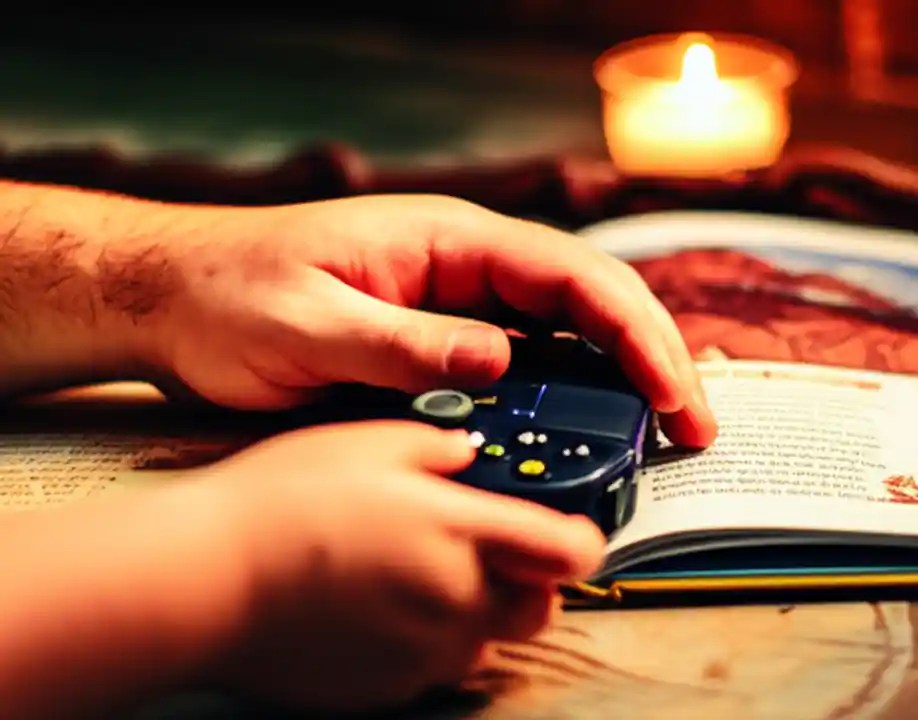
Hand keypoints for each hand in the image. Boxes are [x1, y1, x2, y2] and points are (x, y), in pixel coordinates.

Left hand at [145, 195, 715, 446]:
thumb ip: (403, 344)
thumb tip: (501, 361)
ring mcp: (460, 297)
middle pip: (592, 297)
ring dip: (626, 372)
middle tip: (696, 424)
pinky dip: (575, 387)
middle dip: (654, 354)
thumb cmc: (229, 295)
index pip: (572, 275)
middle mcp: (468, 263)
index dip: (635, 332)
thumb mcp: (307, 325)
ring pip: (571, 327)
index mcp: (449, 240)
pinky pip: (531, 357)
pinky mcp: (444, 334)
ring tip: (669, 427)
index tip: (671, 393)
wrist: (172, 295)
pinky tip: (598, 422)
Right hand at [192, 420, 603, 711]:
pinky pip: (430, 666)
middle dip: (527, 580)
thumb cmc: (282, 503)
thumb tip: (474, 454)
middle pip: (540, 608)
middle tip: (482, 547)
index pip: (572, 553)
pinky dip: (420, 638)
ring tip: (410, 571)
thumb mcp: (372, 440)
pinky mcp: (387, 688)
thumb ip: (443, 448)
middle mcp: (457, 603)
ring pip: (484, 640)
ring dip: (471, 610)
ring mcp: (422, 655)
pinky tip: (374, 604)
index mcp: (464, 534)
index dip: (581, 540)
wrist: (207, 578)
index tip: (570, 529)